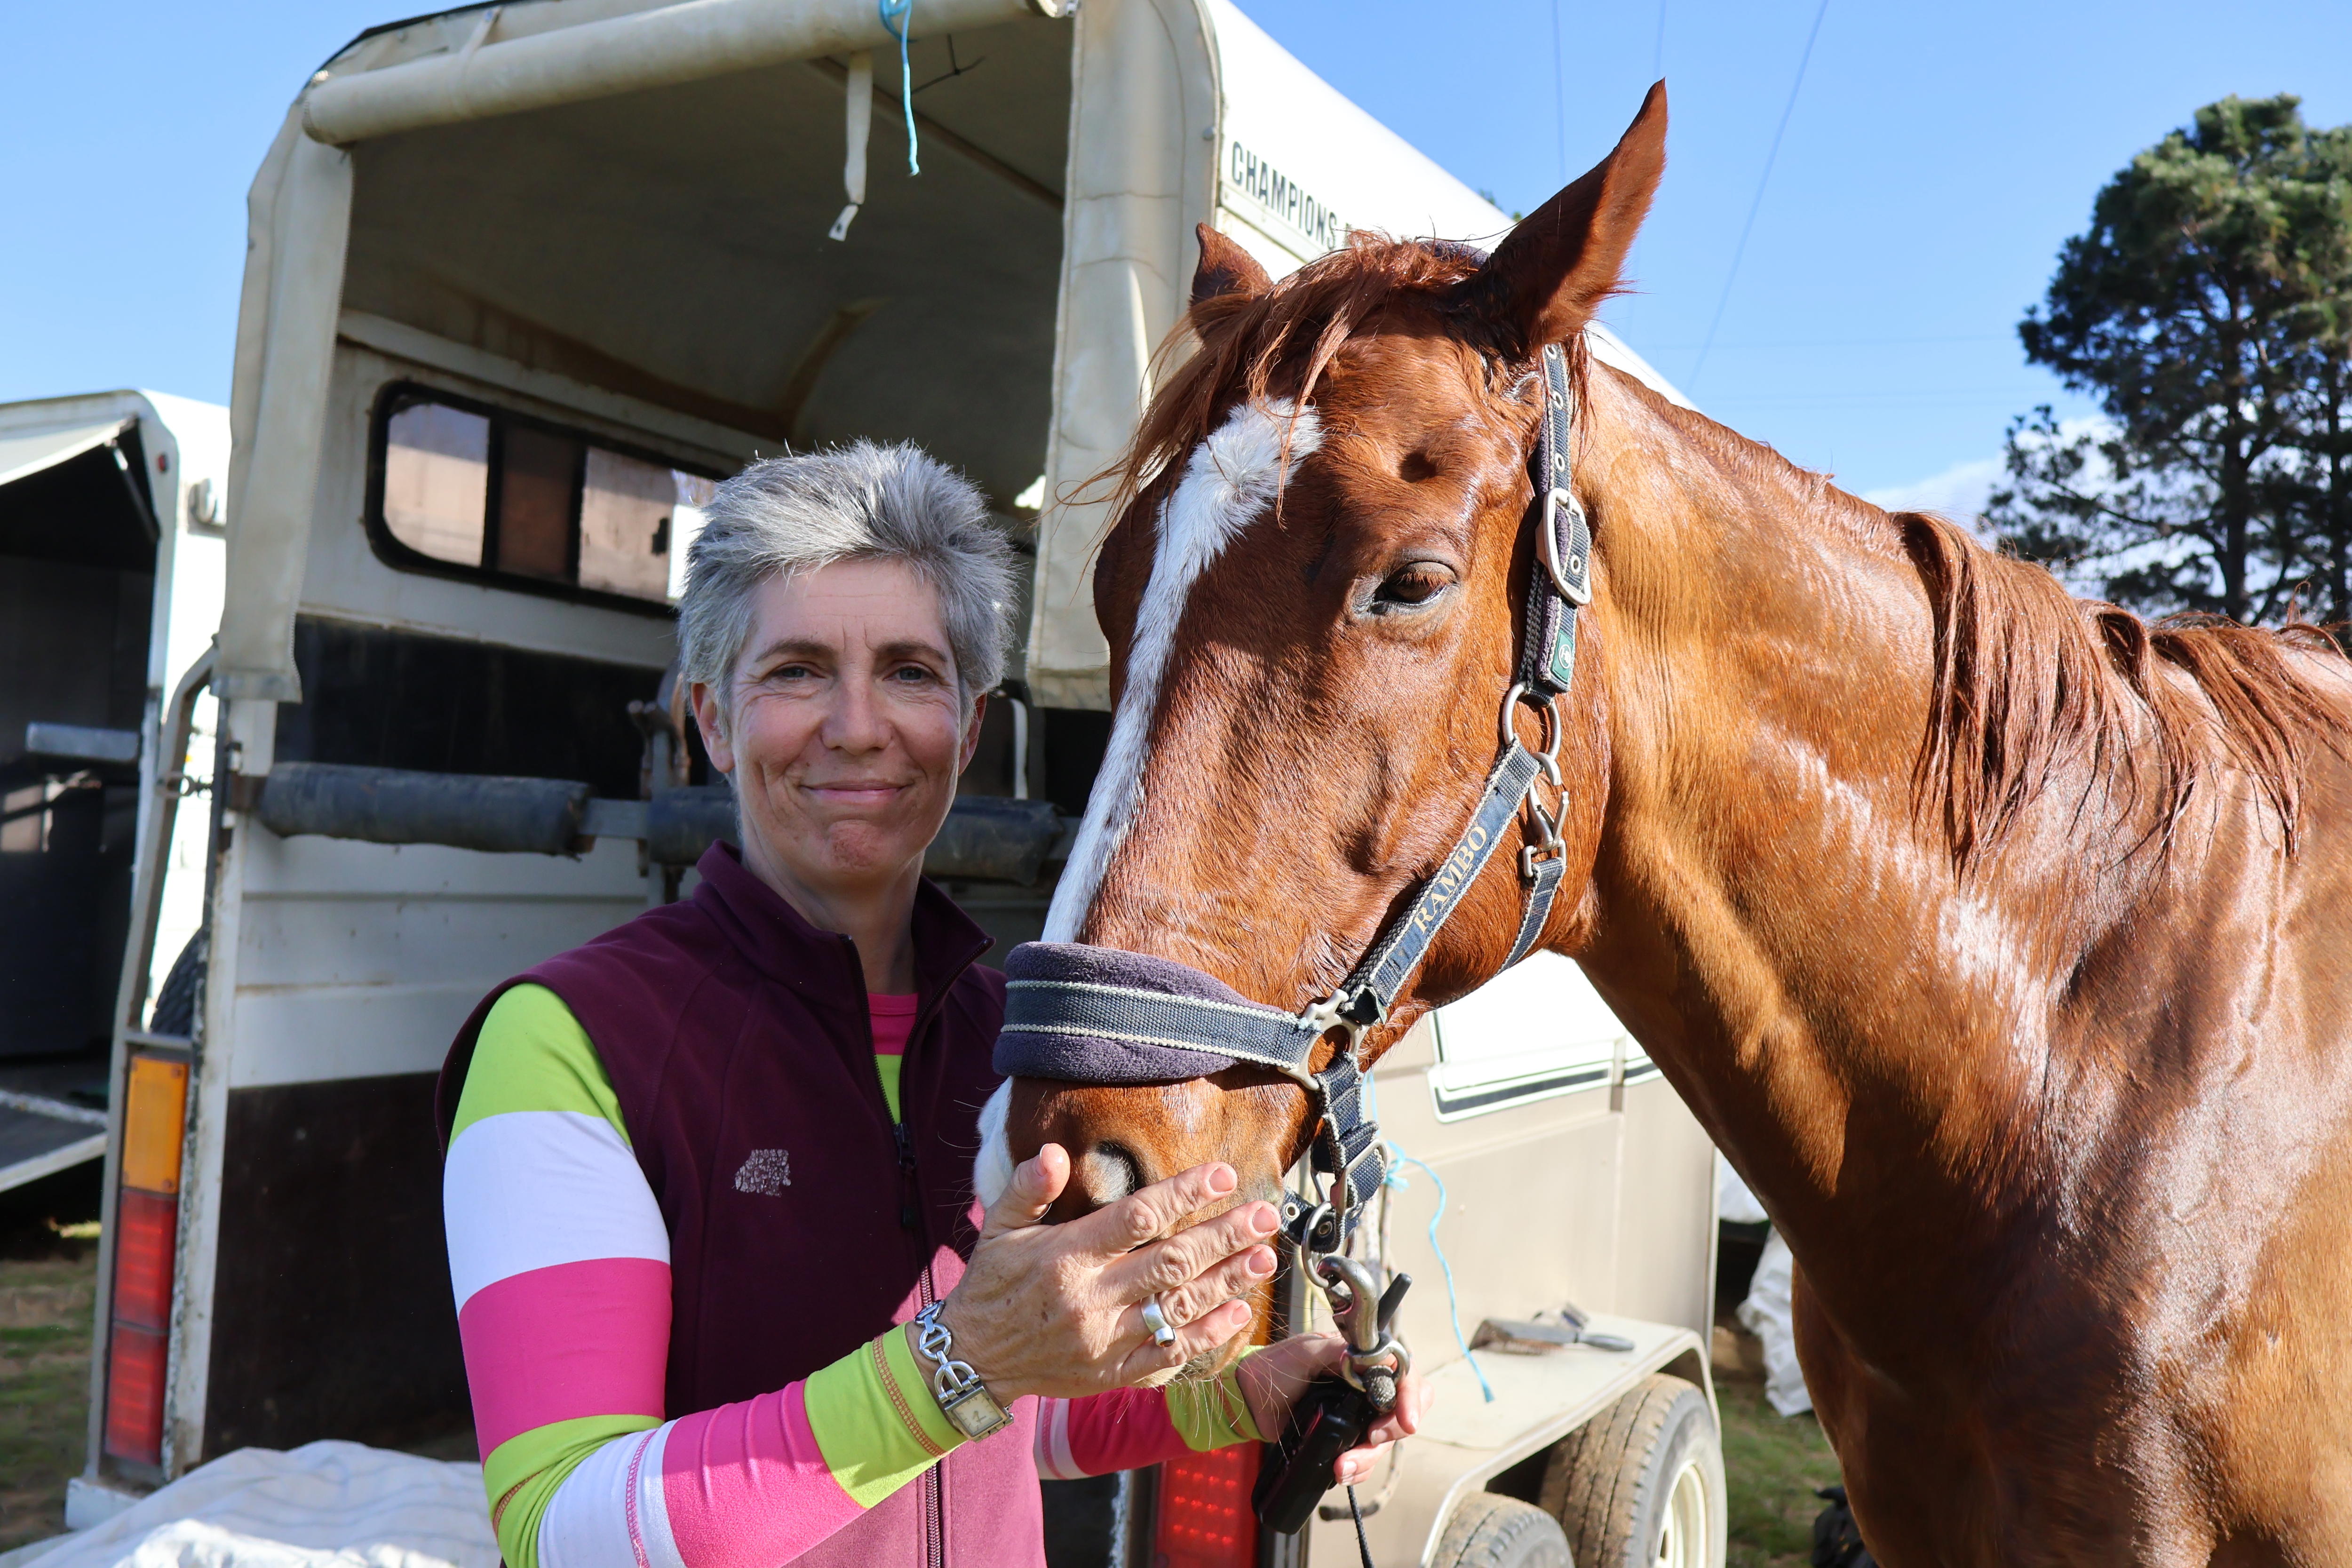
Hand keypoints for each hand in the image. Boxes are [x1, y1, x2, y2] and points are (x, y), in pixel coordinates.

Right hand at [934, 1146, 1279, 1401]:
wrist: (972, 1359)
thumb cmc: (992, 1284)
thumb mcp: (997, 1228)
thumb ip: (1028, 1188)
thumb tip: (1053, 1152)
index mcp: (1067, 1256)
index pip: (1137, 1218)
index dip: (1183, 1195)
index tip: (1222, 1176)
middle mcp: (1091, 1298)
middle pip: (1172, 1262)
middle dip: (1224, 1236)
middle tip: (1266, 1215)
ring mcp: (1106, 1340)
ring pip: (1179, 1308)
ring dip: (1227, 1282)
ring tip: (1264, 1256)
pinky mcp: (1112, 1373)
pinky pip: (1169, 1356)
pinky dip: (1207, 1336)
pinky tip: (1238, 1312)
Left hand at [1236, 1333, 1430, 1485]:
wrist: (1250, 1399)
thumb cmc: (1275, 1367)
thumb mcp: (1306, 1352)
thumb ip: (1338, 1352)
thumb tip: (1369, 1358)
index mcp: (1364, 1361)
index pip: (1403, 1374)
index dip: (1410, 1398)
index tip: (1406, 1421)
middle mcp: (1368, 1388)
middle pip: (1403, 1411)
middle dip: (1393, 1431)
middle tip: (1373, 1439)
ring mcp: (1358, 1416)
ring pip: (1384, 1442)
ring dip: (1368, 1458)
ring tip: (1342, 1468)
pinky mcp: (1345, 1439)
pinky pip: (1364, 1460)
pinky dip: (1357, 1470)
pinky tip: (1340, 1472)